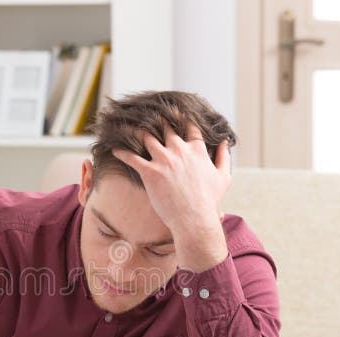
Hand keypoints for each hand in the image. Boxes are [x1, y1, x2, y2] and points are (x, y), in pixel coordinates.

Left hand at [112, 125, 230, 271]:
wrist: (193, 218)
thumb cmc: (209, 201)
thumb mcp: (223, 178)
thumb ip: (224, 158)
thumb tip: (224, 143)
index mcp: (197, 150)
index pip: (189, 127)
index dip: (182, 119)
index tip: (175, 114)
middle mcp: (179, 150)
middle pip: (166, 128)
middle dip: (157, 121)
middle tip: (148, 116)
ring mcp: (164, 160)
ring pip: (146, 138)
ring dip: (137, 131)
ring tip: (128, 128)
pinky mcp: (150, 172)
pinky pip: (132, 158)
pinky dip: (122, 152)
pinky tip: (114, 149)